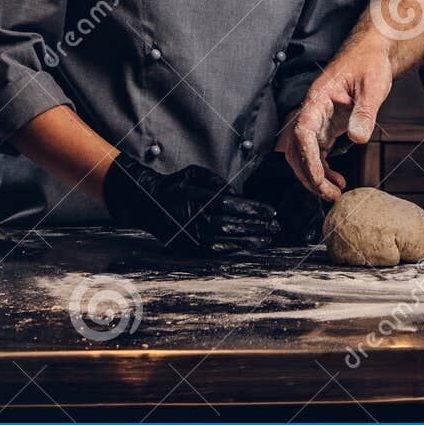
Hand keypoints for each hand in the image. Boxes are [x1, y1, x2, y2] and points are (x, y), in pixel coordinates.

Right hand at [101, 154, 279, 254]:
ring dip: (249, 240)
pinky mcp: (188, 246)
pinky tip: (247, 247)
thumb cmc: (174, 185)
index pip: (232, 205)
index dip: (253, 209)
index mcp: (197, 199)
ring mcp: (191, 235)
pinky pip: (214, 251)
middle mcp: (194, 219)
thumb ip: (216, 182)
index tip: (271, 212)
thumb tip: (237, 196)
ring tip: (267, 239)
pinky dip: (233, 250)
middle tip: (276, 226)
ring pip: (226, 240)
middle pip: (232, 224)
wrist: (147, 204)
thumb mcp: (194, 173)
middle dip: (257, 226)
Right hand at [280, 34, 393, 200]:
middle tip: (328, 194)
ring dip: (315, 176)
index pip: (303, 133)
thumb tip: (357, 139)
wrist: (372, 53)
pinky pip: (317, 152)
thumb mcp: (373, 85)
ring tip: (334, 193)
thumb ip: (365, 112)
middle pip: (296, 149)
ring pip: (304, 154)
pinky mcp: (326, 126)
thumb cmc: (369, 62)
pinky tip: (336, 180)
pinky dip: (323, 169)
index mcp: (317, 98)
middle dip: (308, 175)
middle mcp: (313, 110)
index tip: (318, 179)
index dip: (308, 159)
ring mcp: (318, 119)